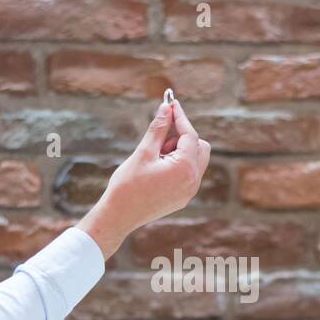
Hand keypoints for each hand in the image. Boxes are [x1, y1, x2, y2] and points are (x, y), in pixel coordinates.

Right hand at [77, 99, 211, 259]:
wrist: (119, 216)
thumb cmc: (128, 184)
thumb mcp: (143, 152)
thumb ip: (158, 128)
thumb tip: (166, 108)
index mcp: (185, 168)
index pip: (190, 135)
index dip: (180, 117)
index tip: (171, 103)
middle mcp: (193, 181)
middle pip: (200, 146)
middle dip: (182, 137)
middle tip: (158, 142)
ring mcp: (189, 191)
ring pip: (195, 160)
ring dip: (179, 152)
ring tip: (154, 159)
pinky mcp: (183, 198)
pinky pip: (188, 174)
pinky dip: (177, 165)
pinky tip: (155, 171)